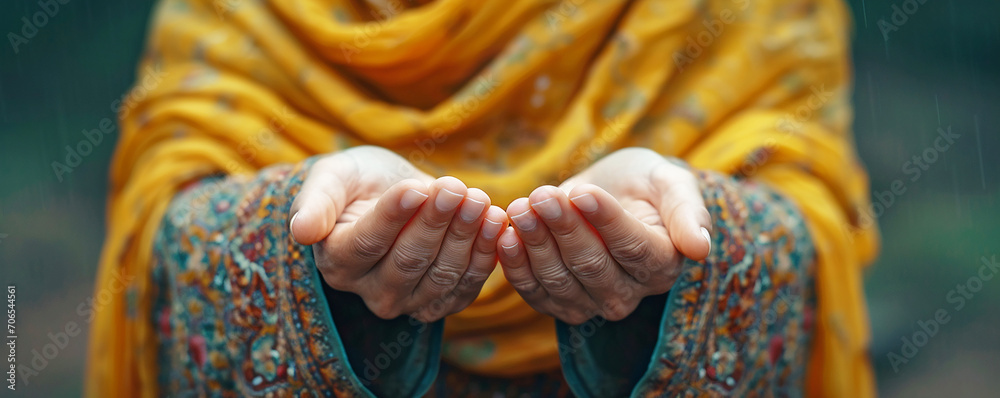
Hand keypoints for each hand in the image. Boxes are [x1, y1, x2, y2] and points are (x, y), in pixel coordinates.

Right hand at [290, 146, 508, 322]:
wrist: (389, 192)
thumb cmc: (357, 182)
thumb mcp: (332, 178)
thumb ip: (315, 202)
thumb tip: (300, 231)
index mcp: (336, 261)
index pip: (367, 243)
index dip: (394, 217)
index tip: (417, 187)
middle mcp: (369, 291)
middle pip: (408, 261)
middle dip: (437, 223)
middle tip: (458, 188)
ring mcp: (407, 303)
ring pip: (440, 275)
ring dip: (466, 237)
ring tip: (480, 200)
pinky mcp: (439, 302)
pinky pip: (465, 287)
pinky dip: (485, 255)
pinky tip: (496, 222)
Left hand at [497, 148, 711, 323]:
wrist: (612, 192)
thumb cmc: (645, 184)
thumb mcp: (671, 182)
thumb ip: (688, 211)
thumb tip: (700, 249)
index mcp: (664, 264)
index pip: (634, 248)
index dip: (606, 222)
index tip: (582, 192)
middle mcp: (630, 293)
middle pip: (593, 267)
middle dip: (564, 229)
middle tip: (541, 196)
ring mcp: (591, 303)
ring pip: (560, 281)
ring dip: (535, 244)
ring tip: (520, 208)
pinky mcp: (558, 302)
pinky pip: (534, 292)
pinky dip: (516, 266)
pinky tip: (504, 235)